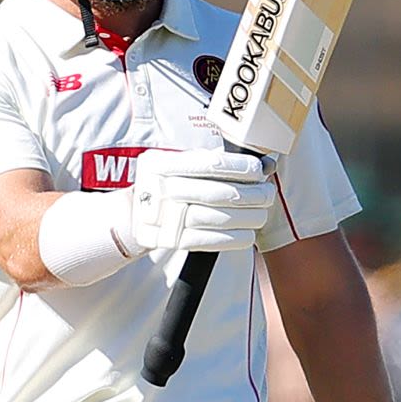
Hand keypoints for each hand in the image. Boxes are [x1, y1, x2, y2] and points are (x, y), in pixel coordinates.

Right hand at [128, 148, 274, 253]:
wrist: (132, 217)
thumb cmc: (165, 186)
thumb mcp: (174, 164)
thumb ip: (209, 161)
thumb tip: (260, 164)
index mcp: (164, 164)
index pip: (211, 164)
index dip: (241, 168)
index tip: (260, 172)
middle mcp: (164, 189)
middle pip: (220, 194)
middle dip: (252, 195)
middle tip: (268, 194)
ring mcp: (168, 217)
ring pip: (220, 218)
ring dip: (248, 218)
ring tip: (261, 214)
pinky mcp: (173, 241)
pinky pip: (211, 241)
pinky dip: (234, 238)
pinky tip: (248, 234)